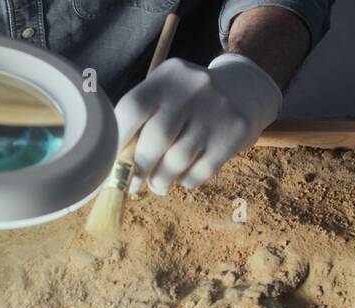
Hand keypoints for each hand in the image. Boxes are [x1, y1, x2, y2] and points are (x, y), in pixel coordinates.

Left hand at [115, 53, 282, 194]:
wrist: (244, 90)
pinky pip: (201, 171)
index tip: (110, 162)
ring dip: (161, 180)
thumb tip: (115, 167)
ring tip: (158, 184)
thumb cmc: (188, 102)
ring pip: (177, 160)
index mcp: (168, 76)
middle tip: (133, 183)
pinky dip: (186, 180)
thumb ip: (142, 121)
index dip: (117, 141)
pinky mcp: (234, 134)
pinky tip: (183, 176)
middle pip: (155, 139)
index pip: (132, 108)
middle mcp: (193, 89)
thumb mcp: (167, 94)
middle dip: (139, 168)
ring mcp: (216, 111)